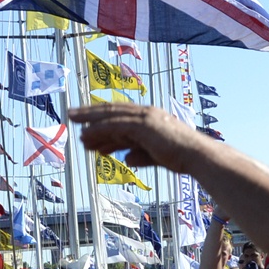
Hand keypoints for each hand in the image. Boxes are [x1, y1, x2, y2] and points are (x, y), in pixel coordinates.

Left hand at [70, 104, 204, 172]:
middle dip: (90, 113)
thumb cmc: (183, 158)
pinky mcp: (142, 126)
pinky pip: (115, 126)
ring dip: (90, 119)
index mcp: (151, 118)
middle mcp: (146, 113)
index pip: (122, 116)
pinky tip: (86, 135)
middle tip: (72, 115)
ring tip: (73, 123)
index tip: (87, 126)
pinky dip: (99, 129)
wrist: (197, 157)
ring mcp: (144, 118)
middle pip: (112, 111)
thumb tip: (126, 158)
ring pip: (110, 116)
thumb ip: (141, 155)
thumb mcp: (157, 156)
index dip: (103, 119)